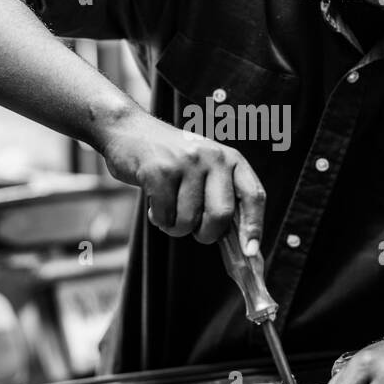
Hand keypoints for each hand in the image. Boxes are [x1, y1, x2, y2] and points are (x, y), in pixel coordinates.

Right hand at [99, 110, 265, 247]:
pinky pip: (165, 216)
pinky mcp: (159, 171)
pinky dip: (159, 219)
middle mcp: (213, 158)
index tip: (250, 252)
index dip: (254, 226)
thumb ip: (222, 196)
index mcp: (231, 159)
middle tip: (195, 231)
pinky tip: (156, 203)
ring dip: (176, 227)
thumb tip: (240, 243)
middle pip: (221, 215)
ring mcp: (186, 162)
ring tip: (169, 208)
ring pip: (189, 221)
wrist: (129, 131)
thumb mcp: (205, 168)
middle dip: (206, 234)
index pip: (253, 195)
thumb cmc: (171, 159)